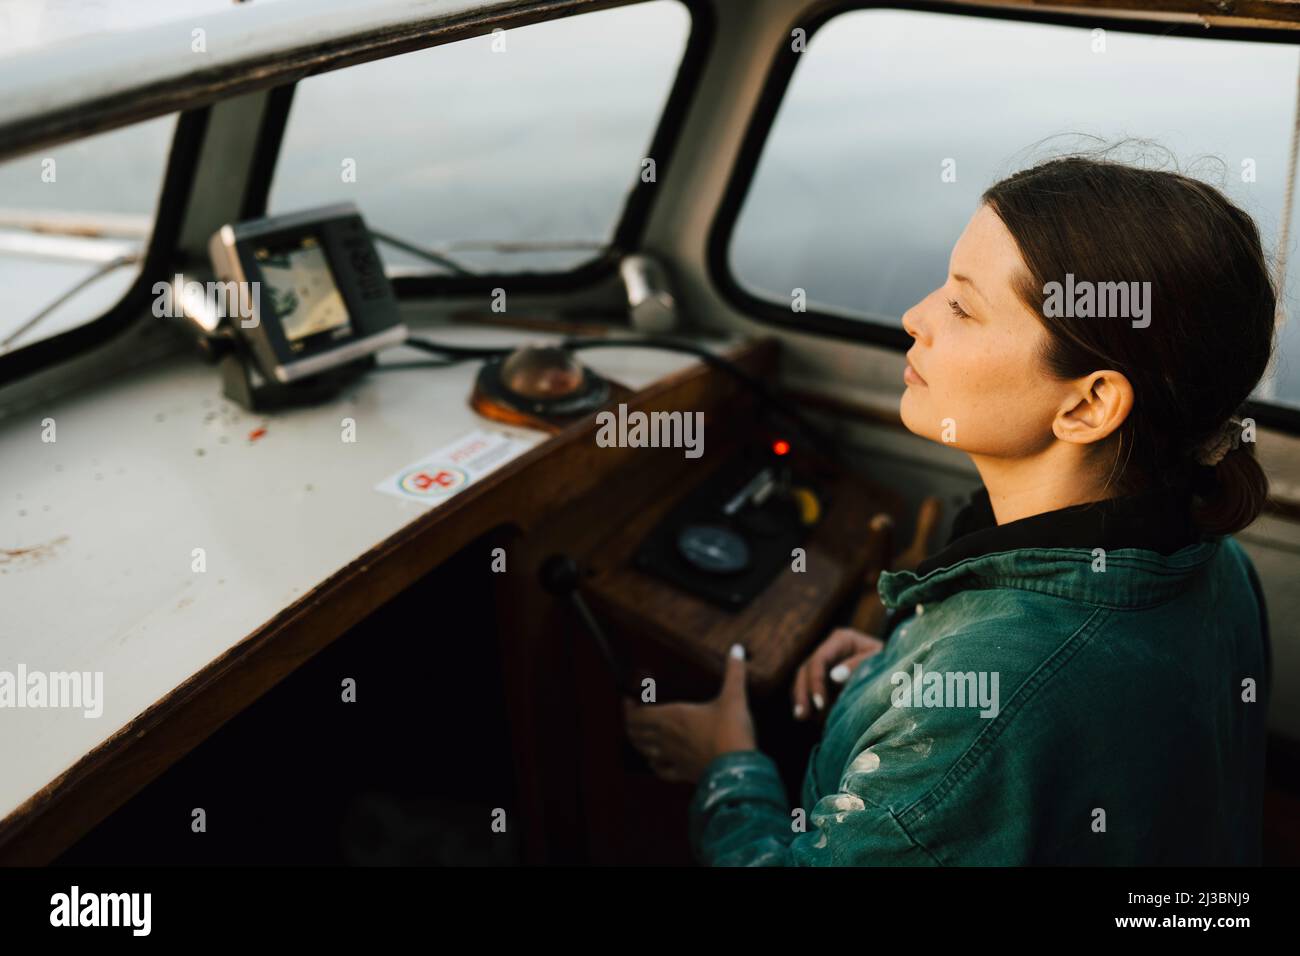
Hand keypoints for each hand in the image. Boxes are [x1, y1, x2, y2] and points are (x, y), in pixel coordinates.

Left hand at [623, 644, 757, 783]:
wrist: (737, 770)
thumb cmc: (731, 731)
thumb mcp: (734, 697)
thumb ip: (734, 671)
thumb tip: (737, 649)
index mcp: (673, 716)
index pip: (636, 714)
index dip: (628, 707)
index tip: (629, 698)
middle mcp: (666, 738)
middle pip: (635, 733)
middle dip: (630, 723)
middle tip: (633, 714)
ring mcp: (673, 757)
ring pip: (644, 751)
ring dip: (638, 742)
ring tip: (640, 734)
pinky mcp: (683, 773)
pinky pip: (661, 770)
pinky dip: (654, 764)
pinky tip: (656, 761)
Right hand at [791, 627, 883, 720]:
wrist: (900, 671)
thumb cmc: (891, 663)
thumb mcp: (879, 662)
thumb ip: (857, 667)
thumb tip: (834, 676)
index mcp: (841, 639)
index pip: (819, 659)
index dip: (816, 682)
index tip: (820, 704)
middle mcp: (829, 649)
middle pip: (806, 669)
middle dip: (803, 692)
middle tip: (803, 715)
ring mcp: (825, 664)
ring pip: (803, 679)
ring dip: (801, 698)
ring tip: (801, 717)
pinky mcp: (826, 678)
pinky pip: (810, 689)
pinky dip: (808, 702)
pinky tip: (808, 717)